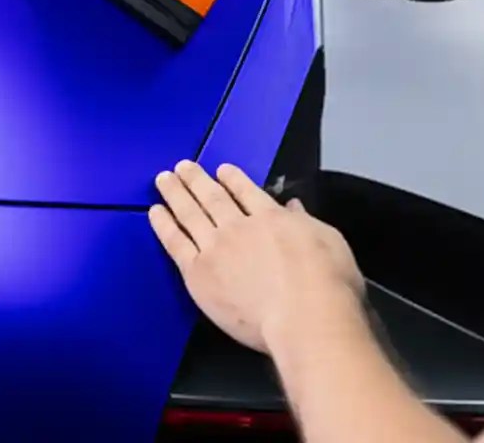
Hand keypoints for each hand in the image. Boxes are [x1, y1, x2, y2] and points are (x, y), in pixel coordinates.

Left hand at [149, 161, 364, 353]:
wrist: (305, 318)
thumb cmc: (327, 285)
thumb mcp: (328, 241)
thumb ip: (304, 222)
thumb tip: (293, 208)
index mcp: (273, 219)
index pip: (247, 192)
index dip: (232, 179)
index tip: (221, 169)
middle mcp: (240, 227)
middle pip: (213, 198)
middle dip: (197, 179)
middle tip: (182, 166)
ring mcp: (216, 248)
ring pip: (190, 213)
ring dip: (176, 193)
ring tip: (163, 179)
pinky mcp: (198, 272)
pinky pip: (175, 242)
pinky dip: (164, 224)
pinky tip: (155, 211)